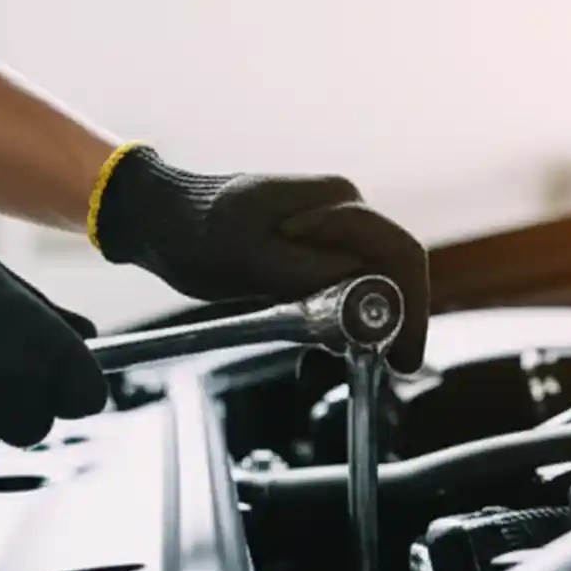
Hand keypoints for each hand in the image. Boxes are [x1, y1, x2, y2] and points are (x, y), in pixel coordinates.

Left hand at [89, 145, 428, 372]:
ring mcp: (330, 225)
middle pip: (394, 268)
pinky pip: (346, 281)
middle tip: (390, 369)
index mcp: (336, 201)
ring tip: (348, 363)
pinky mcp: (314, 245)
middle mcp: (343, 207)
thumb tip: (366, 292)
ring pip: (373, 279)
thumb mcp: (250, 261)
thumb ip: (310, 273)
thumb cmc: (195, 234)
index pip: (400, 253)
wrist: (158, 218)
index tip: (405, 357)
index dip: (412, 307)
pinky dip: (344, 316)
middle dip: (397, 321)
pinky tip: (326, 348)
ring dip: (370, 323)